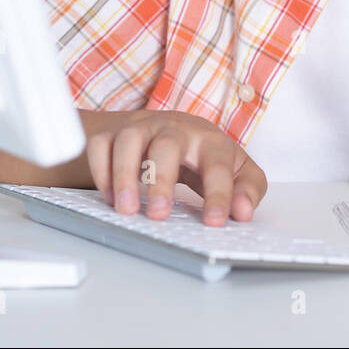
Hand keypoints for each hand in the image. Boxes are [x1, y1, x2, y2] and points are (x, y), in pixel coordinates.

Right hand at [86, 110, 266, 224]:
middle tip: (158, 215)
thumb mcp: (238, 169)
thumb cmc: (206, 154)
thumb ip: (249, 190)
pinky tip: (110, 197)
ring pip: (128, 140)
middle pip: (167, 145)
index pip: (218, 164)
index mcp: (210, 140)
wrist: (173, 127)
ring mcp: (143, 128)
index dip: (219, 193)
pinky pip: (100, 145)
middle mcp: (175, 129)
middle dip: (161, 181)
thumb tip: (244, 211)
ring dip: (124, 175)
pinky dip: (101, 171)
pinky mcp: (116, 133)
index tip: (214, 221)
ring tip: (126, 210)